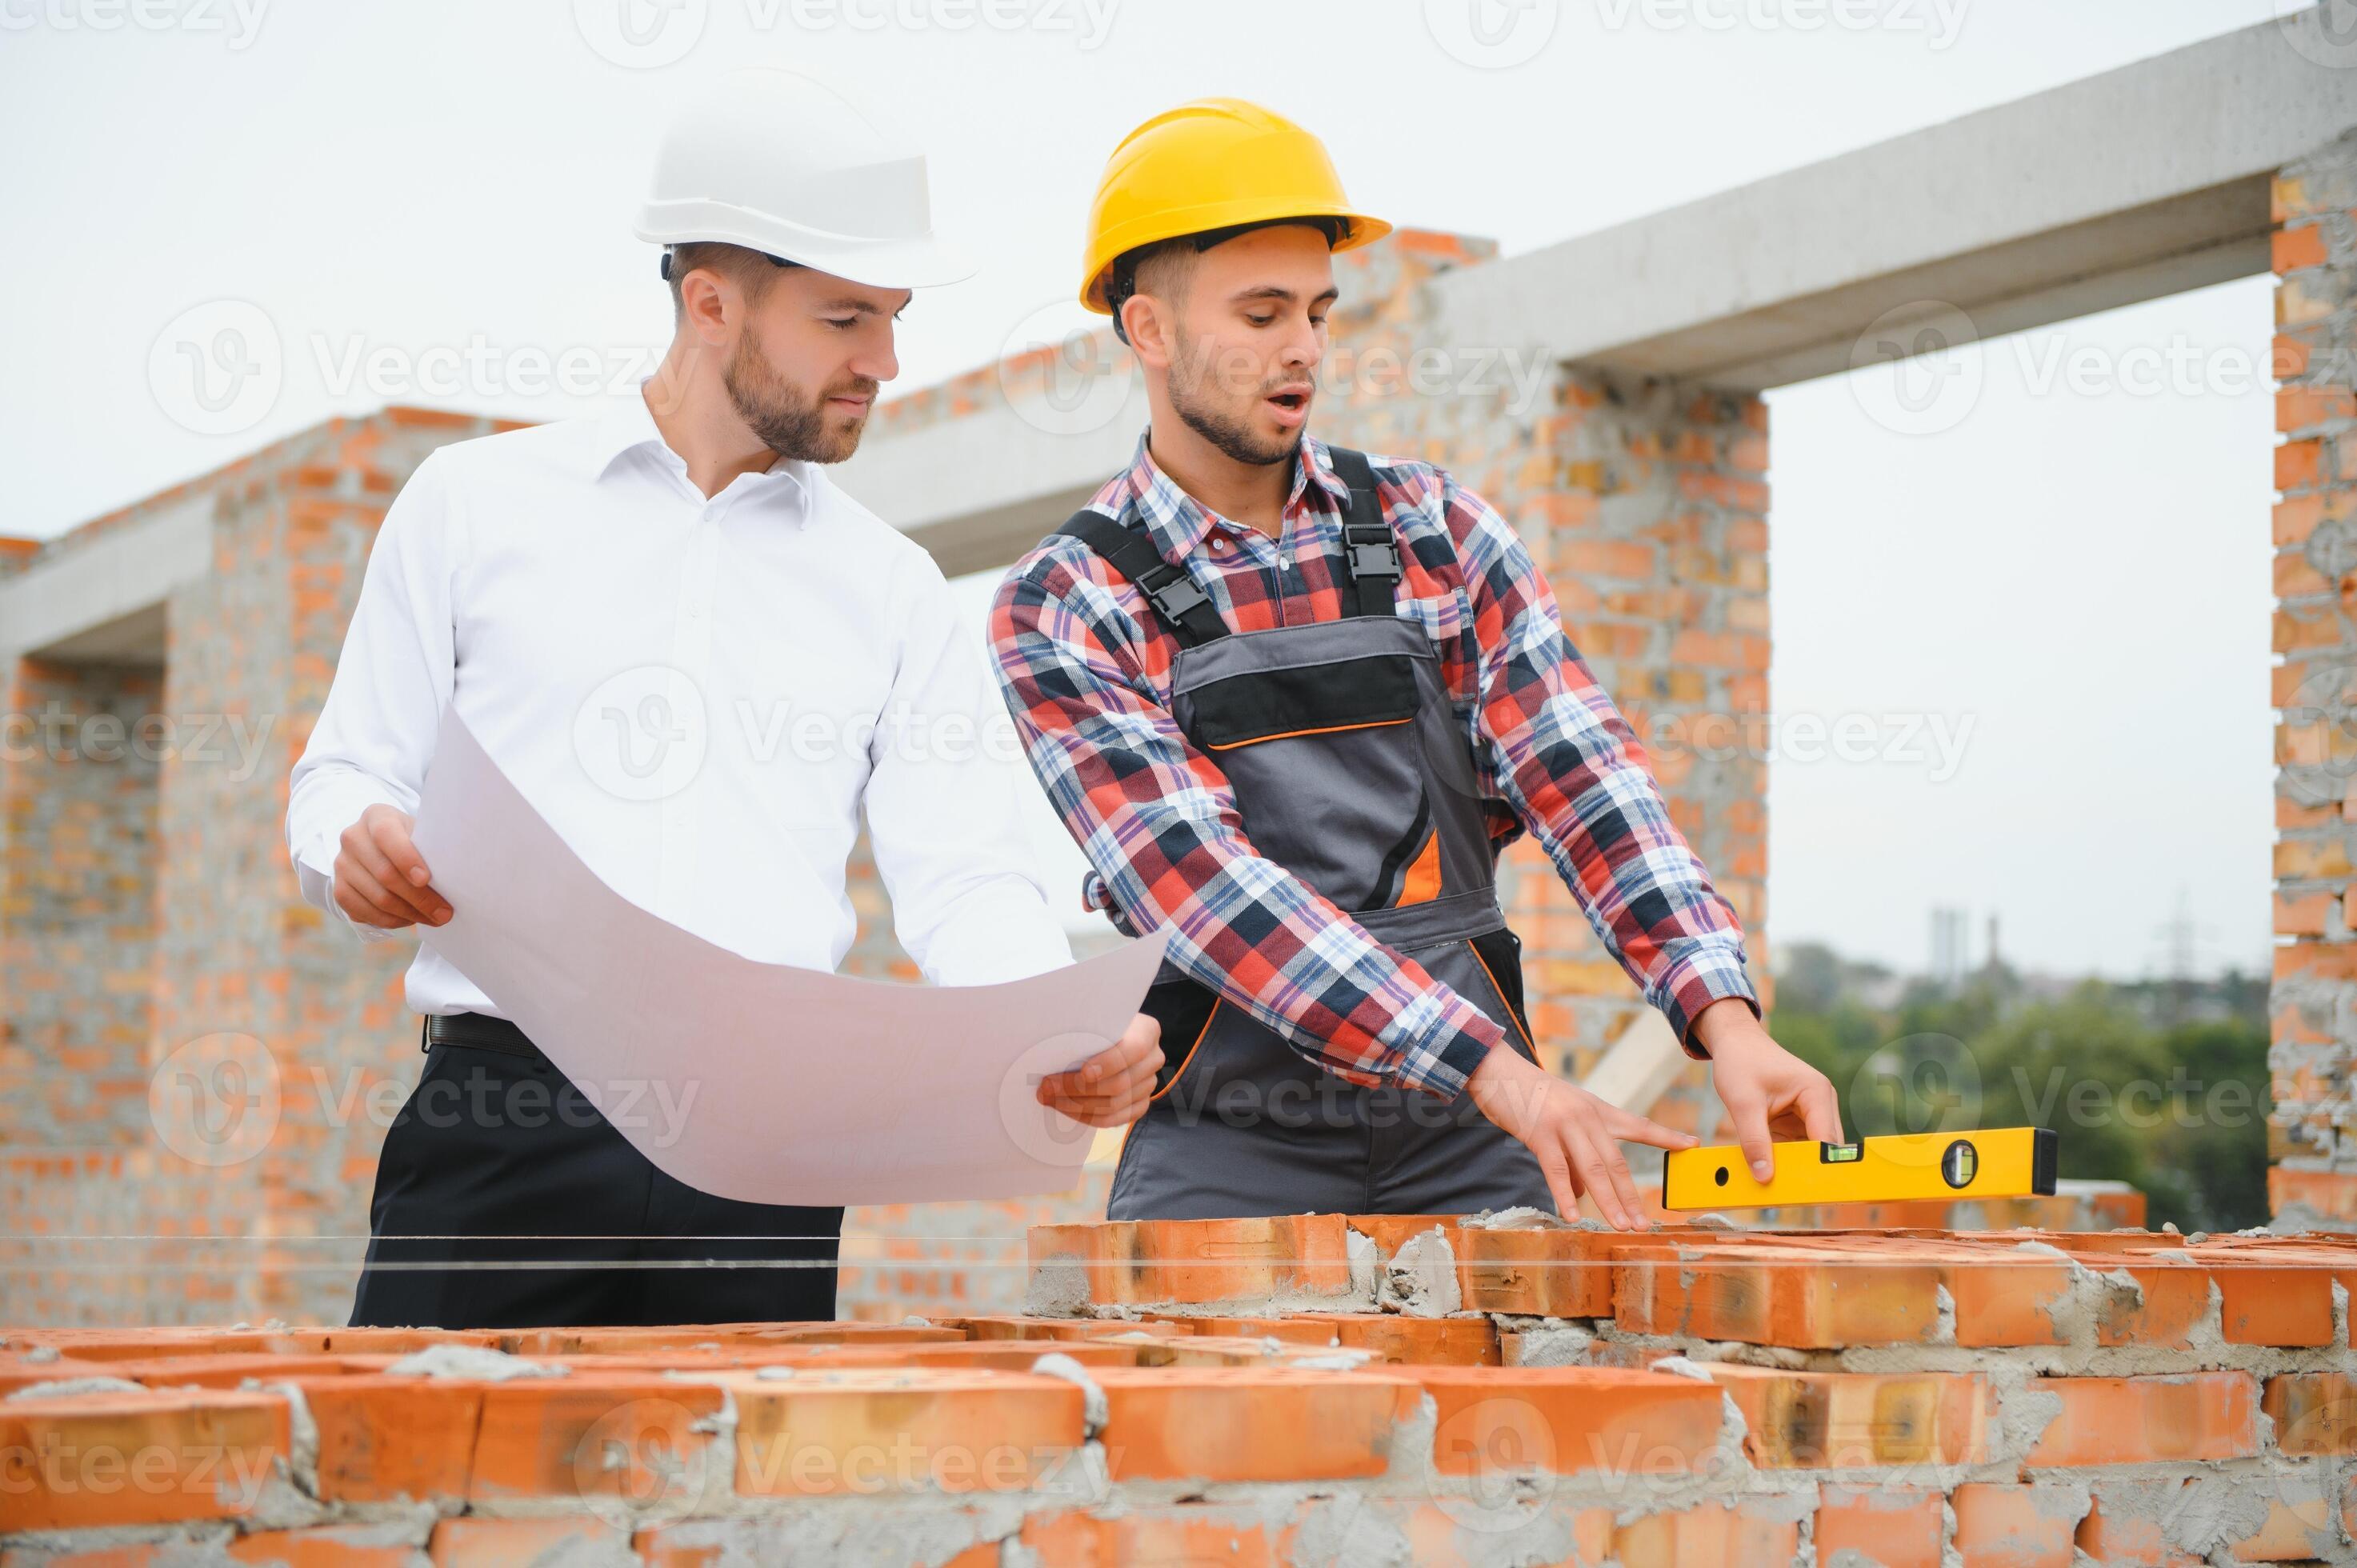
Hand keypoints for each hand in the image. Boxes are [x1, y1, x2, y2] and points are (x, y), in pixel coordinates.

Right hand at [331, 804, 451, 929]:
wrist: (381, 846)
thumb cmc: (412, 839)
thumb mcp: (421, 833)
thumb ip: (432, 847)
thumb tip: (455, 876)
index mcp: (376, 817)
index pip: (386, 835)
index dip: (406, 858)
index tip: (425, 879)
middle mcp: (352, 838)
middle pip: (385, 874)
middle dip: (419, 898)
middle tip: (444, 913)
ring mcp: (342, 864)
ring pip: (377, 898)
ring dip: (409, 914)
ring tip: (433, 919)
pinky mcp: (339, 889)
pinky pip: (364, 913)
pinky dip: (391, 921)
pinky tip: (410, 919)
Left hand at [1034, 1013, 1162, 1128]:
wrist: (1112, 1036)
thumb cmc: (1100, 1024)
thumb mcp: (1097, 1018)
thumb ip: (1086, 1028)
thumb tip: (1055, 1044)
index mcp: (1147, 1031)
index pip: (1134, 1050)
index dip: (1109, 1063)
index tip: (1083, 1072)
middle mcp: (1153, 1059)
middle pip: (1119, 1084)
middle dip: (1077, 1089)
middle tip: (1047, 1087)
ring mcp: (1149, 1084)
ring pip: (1114, 1105)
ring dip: (1076, 1105)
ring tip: (1050, 1098)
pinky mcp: (1140, 1104)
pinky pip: (1115, 1119)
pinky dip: (1088, 1117)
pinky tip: (1067, 1109)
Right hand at [1466, 1045, 1696, 1229]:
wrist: (1499, 1072)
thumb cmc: (1531, 1098)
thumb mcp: (1562, 1122)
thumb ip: (1576, 1158)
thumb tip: (1584, 1194)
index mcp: (1597, 1111)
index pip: (1639, 1125)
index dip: (1666, 1136)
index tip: (1692, 1145)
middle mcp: (1588, 1117)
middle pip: (1617, 1162)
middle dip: (1631, 1196)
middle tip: (1644, 1224)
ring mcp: (1565, 1124)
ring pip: (1594, 1169)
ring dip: (1609, 1201)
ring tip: (1621, 1226)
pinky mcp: (1540, 1133)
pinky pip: (1556, 1170)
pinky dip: (1565, 1195)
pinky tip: (1572, 1216)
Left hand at [1694, 998, 1843, 1180]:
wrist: (1734, 1041)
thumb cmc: (1740, 1062)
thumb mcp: (1743, 1103)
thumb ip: (1753, 1141)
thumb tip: (1763, 1176)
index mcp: (1816, 1092)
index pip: (1826, 1139)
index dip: (1821, 1168)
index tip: (1814, 1192)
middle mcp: (1821, 1103)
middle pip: (1822, 1148)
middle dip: (1808, 1171)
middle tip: (1796, 1197)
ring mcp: (1811, 1112)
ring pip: (1809, 1150)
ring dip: (1796, 1167)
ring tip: (1782, 1190)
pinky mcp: (1797, 1120)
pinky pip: (1795, 1146)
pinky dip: (1785, 1159)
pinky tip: (1772, 1173)